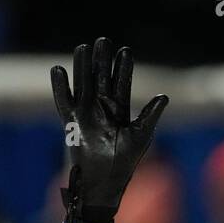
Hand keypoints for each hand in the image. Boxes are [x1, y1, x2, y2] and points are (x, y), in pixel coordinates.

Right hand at [50, 37, 167, 222]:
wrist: (105, 182)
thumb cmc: (125, 161)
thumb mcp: (142, 135)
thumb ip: (151, 114)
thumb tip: (164, 95)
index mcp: (119, 109)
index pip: (121, 82)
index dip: (123, 67)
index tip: (125, 50)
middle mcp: (101, 107)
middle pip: (100, 77)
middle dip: (102, 60)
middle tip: (103, 40)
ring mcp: (85, 112)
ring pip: (83, 83)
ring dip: (82, 66)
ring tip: (83, 47)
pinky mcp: (71, 121)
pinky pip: (63, 100)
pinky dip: (60, 86)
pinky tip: (59, 69)